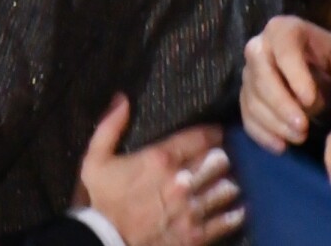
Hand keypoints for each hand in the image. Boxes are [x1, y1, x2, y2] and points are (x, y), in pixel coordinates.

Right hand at [76, 95, 243, 245]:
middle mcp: (182, 181)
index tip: (216, 133)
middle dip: (220, 159)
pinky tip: (234, 209)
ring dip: (226, 185)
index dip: (212, 133)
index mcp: (160, 159)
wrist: (107, 242)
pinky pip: (227, 221)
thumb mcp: (96, 159)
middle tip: (219, 159)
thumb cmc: (103, 199)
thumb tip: (122, 98)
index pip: (200, 138)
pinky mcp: (197, 234)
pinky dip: (233, 213)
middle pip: (218, 162)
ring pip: (226, 189)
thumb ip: (110, 126)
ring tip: (225, 183)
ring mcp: (192, 209)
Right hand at [240, 15, 330, 152]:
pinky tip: (280, 146)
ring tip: (298, 138)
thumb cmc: (328, 57)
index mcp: (281, 31)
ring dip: (273, 122)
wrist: (311, 66)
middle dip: (281, 104)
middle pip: (261, 76)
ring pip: (252, 99)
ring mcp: (247, 74)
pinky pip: (246, 115)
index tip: (311, 100)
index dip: (295, 76)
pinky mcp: (245, 96)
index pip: (284, 52)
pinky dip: (261, 133)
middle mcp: (257, 48)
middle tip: (303, 127)